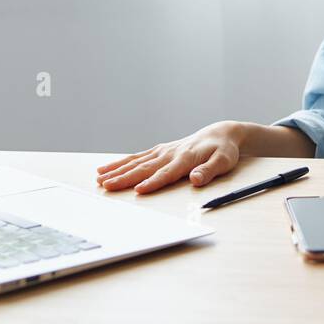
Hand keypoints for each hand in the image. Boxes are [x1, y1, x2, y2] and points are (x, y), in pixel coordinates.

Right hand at [96, 121, 244, 193]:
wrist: (220, 133)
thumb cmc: (223, 150)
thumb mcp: (224, 161)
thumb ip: (209, 170)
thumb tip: (196, 179)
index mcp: (185, 158)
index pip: (166, 173)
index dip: (152, 182)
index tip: (138, 190)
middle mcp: (170, 153)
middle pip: (144, 168)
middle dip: (124, 178)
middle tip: (106, 186)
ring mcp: (162, 151)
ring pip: (135, 162)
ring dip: (117, 170)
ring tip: (99, 179)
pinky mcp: (158, 151)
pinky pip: (136, 157)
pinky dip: (120, 163)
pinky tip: (106, 169)